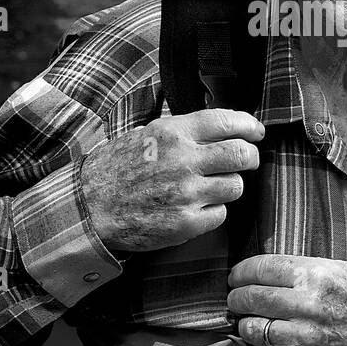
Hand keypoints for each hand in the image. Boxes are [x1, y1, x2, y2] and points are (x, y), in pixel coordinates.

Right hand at [80, 109, 263, 251]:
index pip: (227, 121)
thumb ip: (183, 130)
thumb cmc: (117, 168)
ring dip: (229, 186)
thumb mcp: (147, 134)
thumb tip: (221, 126)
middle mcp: (183, 161)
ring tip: (209, 187)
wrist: (90, 207)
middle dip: (251, 157)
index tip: (257, 132)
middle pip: (242, 155)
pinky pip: (221, 214)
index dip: (250, 126)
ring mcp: (186, 194)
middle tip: (247, 160)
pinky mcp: (186, 224)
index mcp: (174, 133)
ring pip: (236, 186)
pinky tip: (194, 207)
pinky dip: (213, 211)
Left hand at [227, 254, 346, 345]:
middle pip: (250, 298)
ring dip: (247, 326)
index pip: (260, 268)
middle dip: (237, 299)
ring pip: (253, 330)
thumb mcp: (346, 270)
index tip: (236, 278)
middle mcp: (310, 305)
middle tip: (236, 301)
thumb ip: (307, 268)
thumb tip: (268, 270)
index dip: (240, 273)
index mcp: (317, 275)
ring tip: (253, 324)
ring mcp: (307, 339)